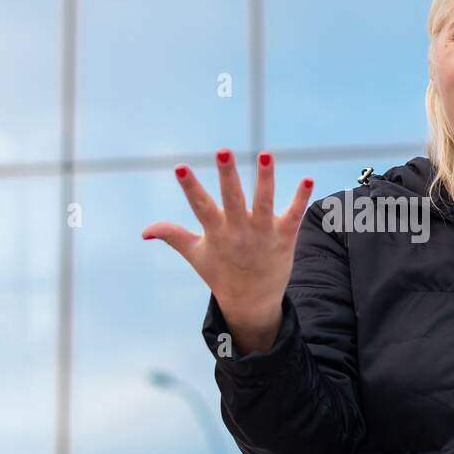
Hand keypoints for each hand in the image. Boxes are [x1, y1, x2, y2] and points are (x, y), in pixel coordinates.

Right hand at [142, 149, 314, 350]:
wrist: (252, 302)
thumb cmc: (220, 273)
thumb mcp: (196, 254)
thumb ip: (172, 236)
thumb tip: (144, 231)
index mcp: (216, 232)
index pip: (200, 206)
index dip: (189, 187)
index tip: (180, 167)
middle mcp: (239, 231)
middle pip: (232, 199)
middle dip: (227, 175)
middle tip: (223, 151)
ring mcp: (263, 234)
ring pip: (264, 202)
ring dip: (266, 179)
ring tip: (266, 154)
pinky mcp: (284, 237)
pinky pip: (294, 215)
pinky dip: (301, 198)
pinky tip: (308, 180)